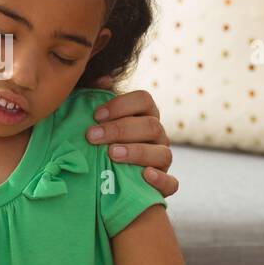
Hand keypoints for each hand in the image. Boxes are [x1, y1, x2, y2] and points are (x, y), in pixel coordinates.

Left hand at [86, 80, 177, 196]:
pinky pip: (171, 183)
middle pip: (150, 125)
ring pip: (163, 152)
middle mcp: (158, 134)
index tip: (96, 115)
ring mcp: (163, 159)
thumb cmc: (99, 141)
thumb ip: (96, 96)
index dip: (121, 105)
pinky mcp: (164, 185)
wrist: (104, 179)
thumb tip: (102, 80)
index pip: (144, 99)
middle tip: (92, 136)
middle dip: (119, 130)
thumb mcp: (96, 120)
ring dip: (136, 152)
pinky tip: (144, 175)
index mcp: (145, 114)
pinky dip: (160, 179)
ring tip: (111, 154)